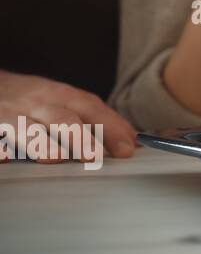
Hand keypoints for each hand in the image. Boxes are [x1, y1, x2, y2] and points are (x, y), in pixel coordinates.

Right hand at [0, 70, 136, 161]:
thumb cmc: (35, 99)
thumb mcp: (66, 100)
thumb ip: (99, 119)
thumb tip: (134, 141)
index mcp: (63, 95)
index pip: (91, 109)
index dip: (111, 127)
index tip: (127, 148)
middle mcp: (39, 104)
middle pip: (62, 118)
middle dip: (80, 137)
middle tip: (94, 155)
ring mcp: (13, 115)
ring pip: (28, 129)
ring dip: (42, 143)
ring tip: (55, 157)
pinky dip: (2, 148)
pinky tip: (8, 156)